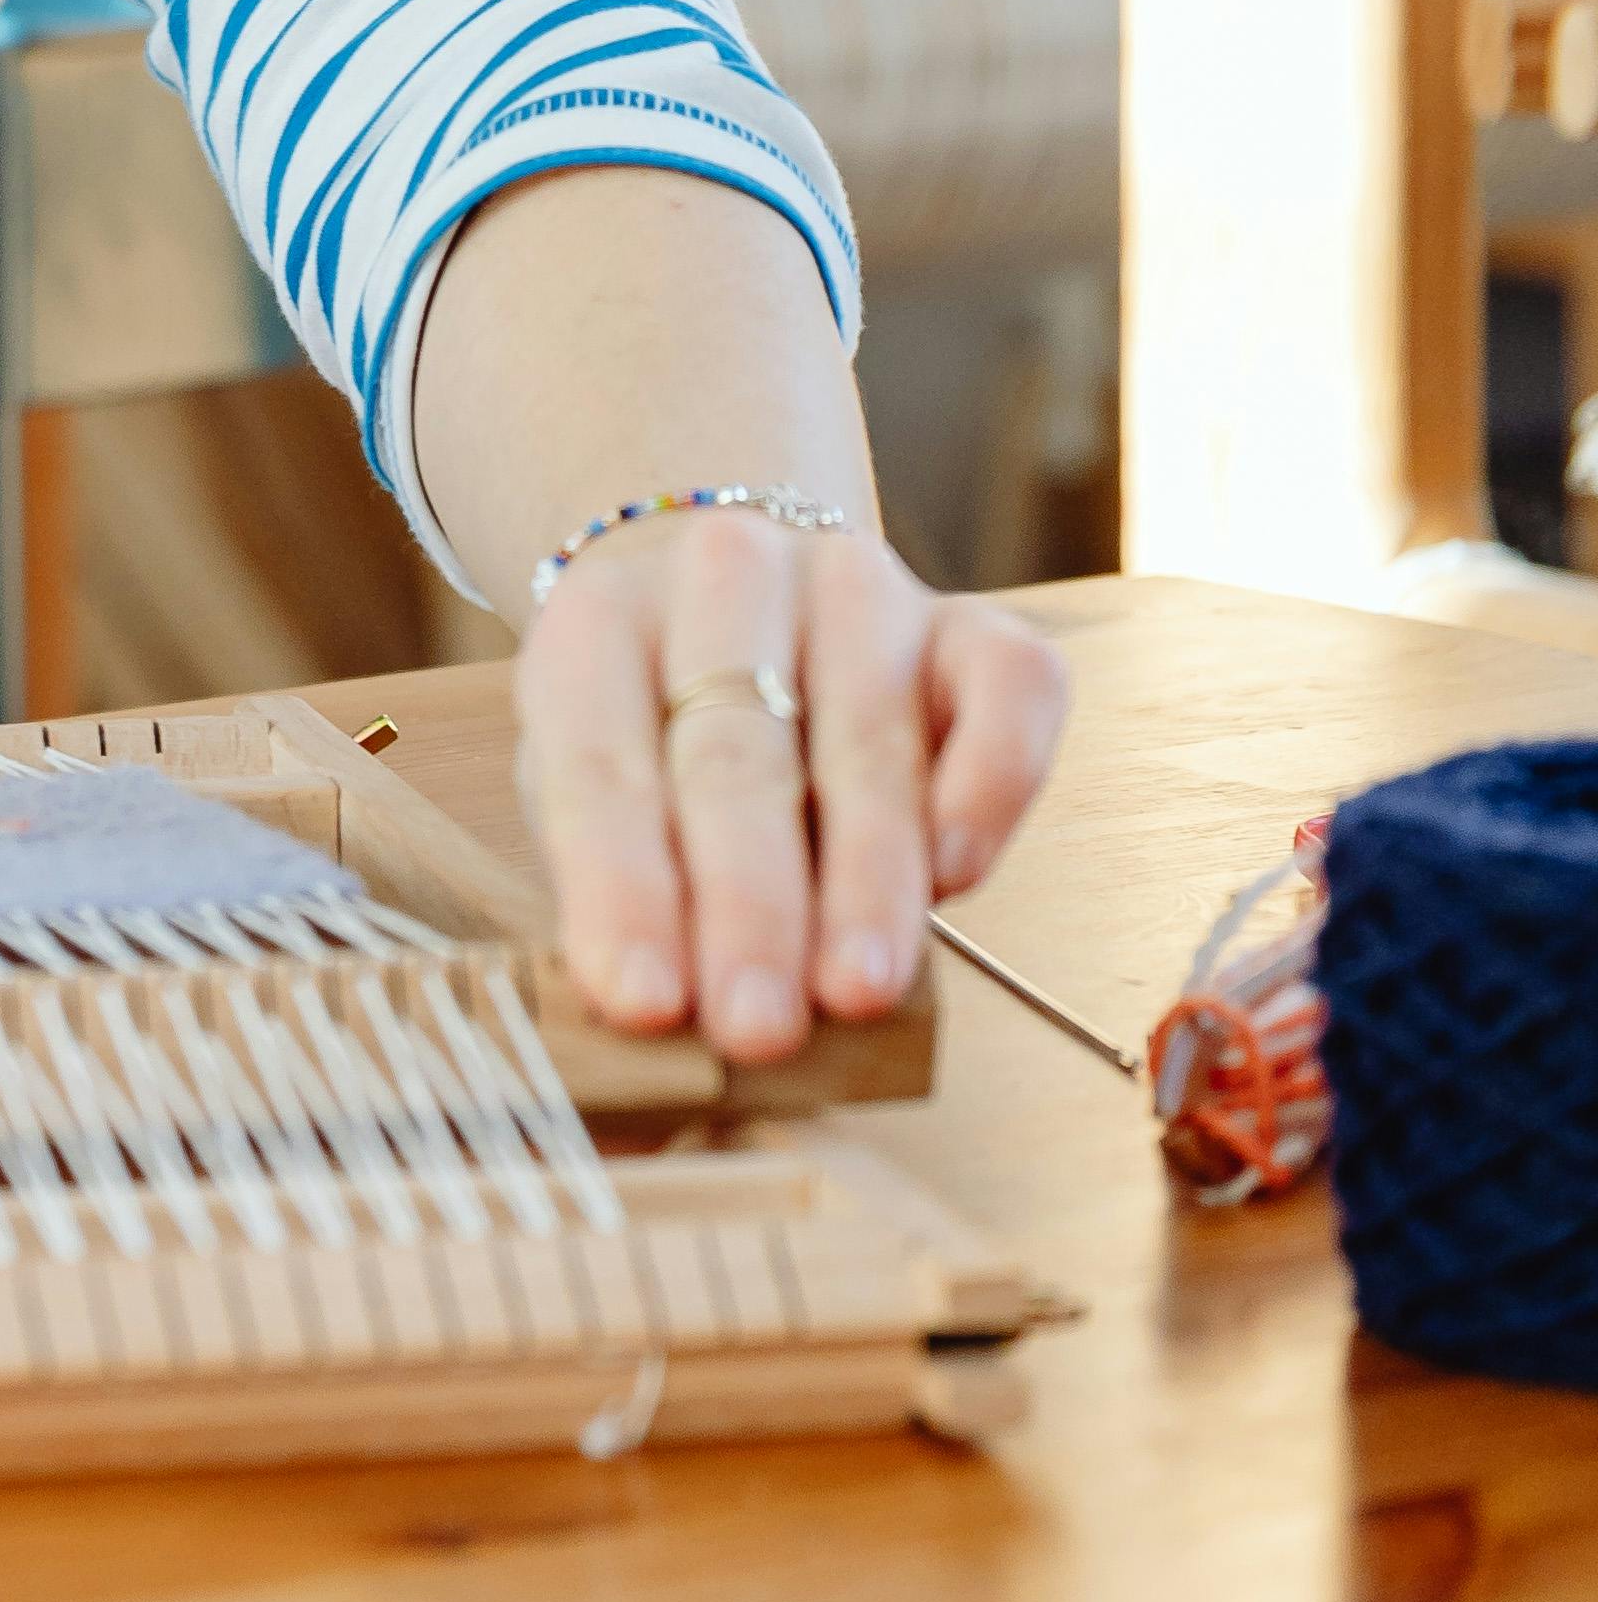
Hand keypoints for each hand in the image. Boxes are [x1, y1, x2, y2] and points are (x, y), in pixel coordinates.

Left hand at [508, 513, 1065, 1061]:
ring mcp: (857, 589)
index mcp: (600, 620)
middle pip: (735, 755)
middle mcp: (727, 576)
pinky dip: (983, 787)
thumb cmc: (655, 739)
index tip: (644, 1004)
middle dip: (748, 908)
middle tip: (757, 1025)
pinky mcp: (972, 623)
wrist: (742, 616)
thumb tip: (649, 1014)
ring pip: (869, 737)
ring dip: (865, 878)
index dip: (621, 891)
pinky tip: (954, 875)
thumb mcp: (596, 803)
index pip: (598, 766)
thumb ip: (613, 892)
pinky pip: (1006, 693)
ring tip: (857, 990)